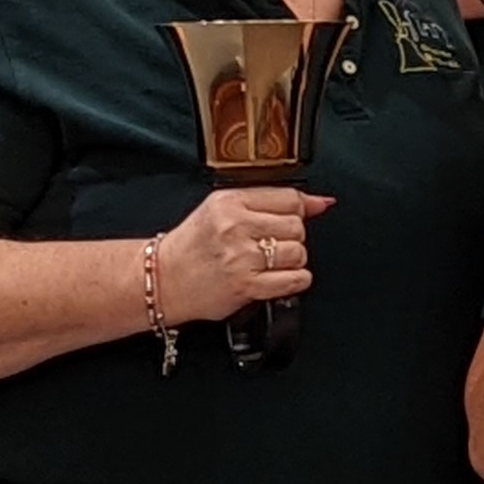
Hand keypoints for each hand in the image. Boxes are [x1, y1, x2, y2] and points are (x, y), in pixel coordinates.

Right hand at [151, 185, 329, 325]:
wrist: (161, 280)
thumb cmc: (192, 246)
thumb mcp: (223, 210)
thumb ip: (271, 202)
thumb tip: (321, 202)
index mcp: (229, 202)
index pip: (289, 198)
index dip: (297, 211)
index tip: (290, 220)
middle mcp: (234, 226)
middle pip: (297, 226)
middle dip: (290, 238)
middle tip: (269, 245)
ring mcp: (240, 257)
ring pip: (298, 253)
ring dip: (292, 261)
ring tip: (269, 263)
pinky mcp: (246, 285)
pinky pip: (295, 280)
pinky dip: (295, 281)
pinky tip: (278, 279)